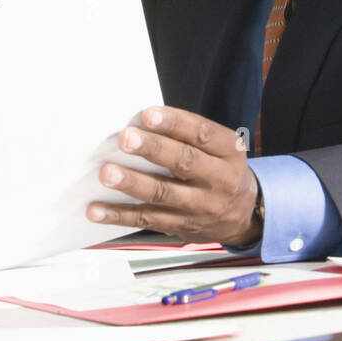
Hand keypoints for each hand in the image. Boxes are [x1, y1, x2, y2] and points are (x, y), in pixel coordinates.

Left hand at [87, 106, 261, 246]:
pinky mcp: (181, 226)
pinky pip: (147, 220)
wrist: (243, 214)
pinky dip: (119, 215)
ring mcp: (200, 206)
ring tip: (108, 173)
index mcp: (228, 151)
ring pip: (163, 194)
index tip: (147, 115)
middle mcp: (218, 179)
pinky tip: (97, 209)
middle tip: (125, 139)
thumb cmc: (221, 170)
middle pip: (183, 162)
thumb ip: (188, 136)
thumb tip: (141, 124)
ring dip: (132, 183)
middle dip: (152, 149)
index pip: (201, 133)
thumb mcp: (219, 148)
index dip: (174, 123)